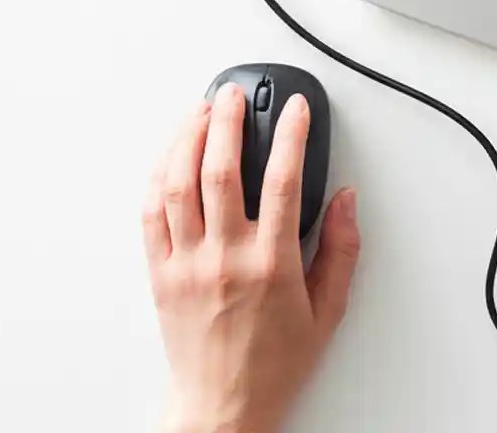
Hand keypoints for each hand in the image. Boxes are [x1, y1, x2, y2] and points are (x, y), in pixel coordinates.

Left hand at [143, 84, 361, 432]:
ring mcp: (186, 263)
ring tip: (199, 112)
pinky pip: (151, 213)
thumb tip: (345, 200)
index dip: (290, 135)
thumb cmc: (276, 362)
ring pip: (177, 183)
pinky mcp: (159, 273)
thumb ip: (342, 249)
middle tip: (234, 94)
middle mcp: (225, 258)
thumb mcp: (329, 309)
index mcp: (272, 265)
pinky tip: (170, 157)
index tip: (295, 109)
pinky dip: (158, 176)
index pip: (282, 181)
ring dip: (186, 138)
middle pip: (219, 169)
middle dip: (226, 120)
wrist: (224, 405)